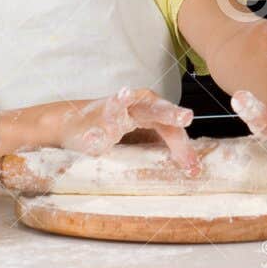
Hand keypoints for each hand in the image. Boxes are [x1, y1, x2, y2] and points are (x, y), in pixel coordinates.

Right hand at [61, 87, 199, 174]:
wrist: (74, 123)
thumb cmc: (114, 128)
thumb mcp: (141, 137)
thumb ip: (162, 146)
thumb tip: (192, 169)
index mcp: (152, 109)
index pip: (171, 130)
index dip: (183, 148)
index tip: (192, 169)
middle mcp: (136, 104)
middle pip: (156, 109)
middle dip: (171, 113)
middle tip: (186, 117)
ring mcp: (113, 109)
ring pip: (121, 106)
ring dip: (125, 103)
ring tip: (127, 97)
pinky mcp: (92, 119)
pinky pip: (94, 126)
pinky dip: (95, 132)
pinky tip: (93, 138)